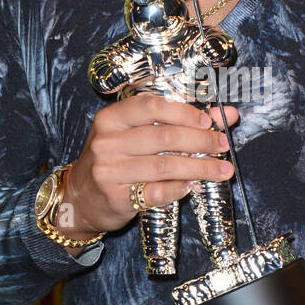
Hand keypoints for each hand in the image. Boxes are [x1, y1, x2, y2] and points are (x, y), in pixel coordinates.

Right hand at [63, 96, 239, 237]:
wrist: (80, 198)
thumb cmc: (114, 160)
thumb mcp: (135, 135)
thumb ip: (175, 122)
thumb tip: (225, 114)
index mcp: (111, 118)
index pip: (152, 107)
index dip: (184, 112)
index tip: (209, 121)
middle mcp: (107, 142)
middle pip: (163, 137)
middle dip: (200, 141)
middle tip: (223, 145)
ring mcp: (109, 171)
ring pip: (164, 166)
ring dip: (200, 168)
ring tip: (222, 171)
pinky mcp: (116, 198)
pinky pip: (156, 193)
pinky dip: (179, 189)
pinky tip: (192, 186)